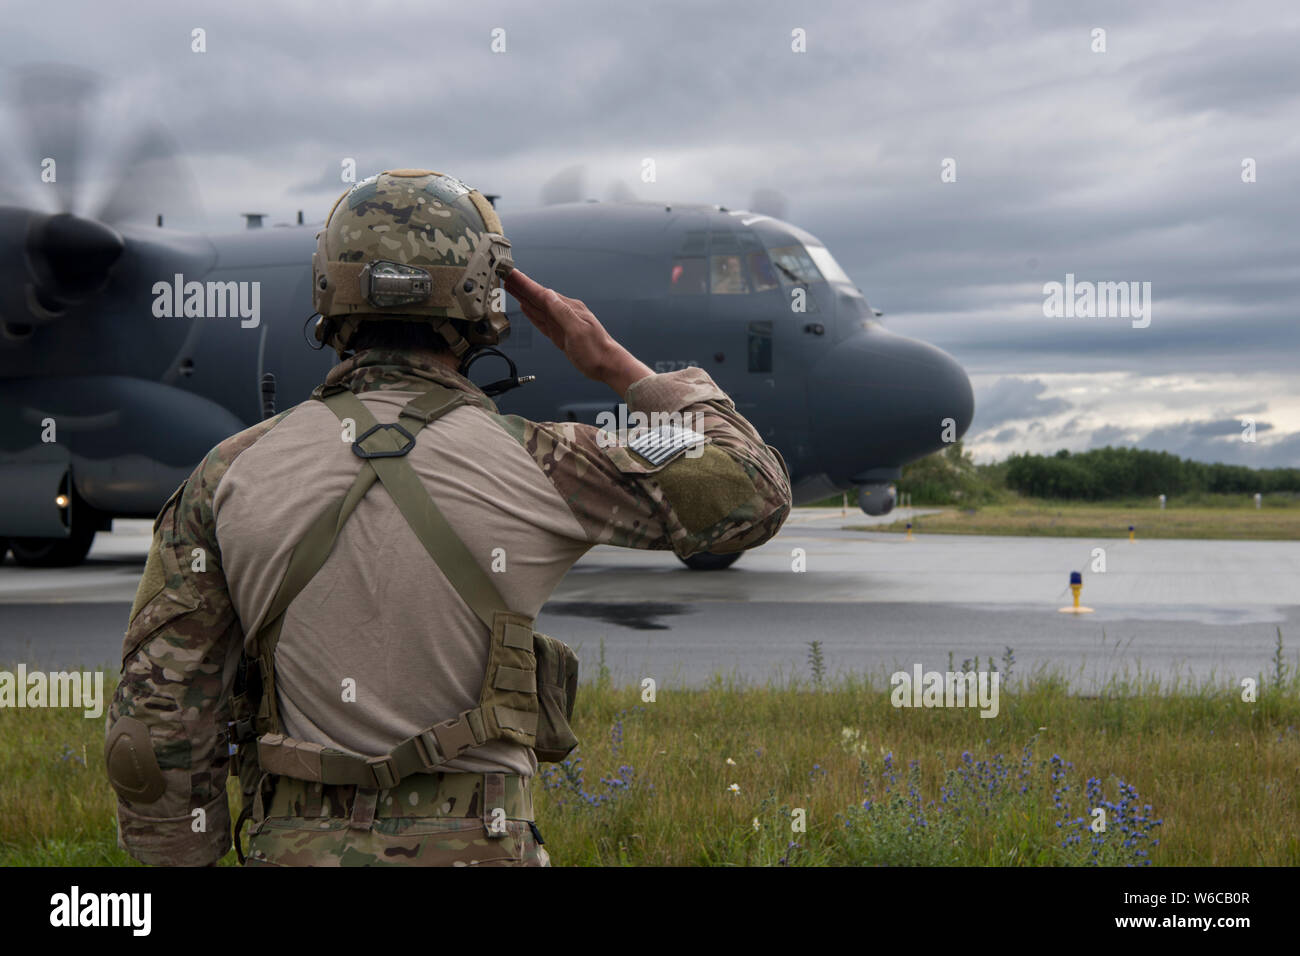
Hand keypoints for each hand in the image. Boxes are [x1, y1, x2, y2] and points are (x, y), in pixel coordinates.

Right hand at [505, 269, 652, 395]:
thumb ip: (562, 312)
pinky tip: (526, 308)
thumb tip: (549, 295)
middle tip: (506, 276)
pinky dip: (532, 314)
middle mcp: (565, 313)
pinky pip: (542, 320)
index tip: (512, 273)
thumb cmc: (597, 350)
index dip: (525, 284)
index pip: (542, 293)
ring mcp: (562, 323)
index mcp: (569, 308)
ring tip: (511, 288)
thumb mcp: (577, 330)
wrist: (608, 365)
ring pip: (538, 307)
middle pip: (537, 297)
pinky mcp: (560, 334)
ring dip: (524, 298)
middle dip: (521, 287)